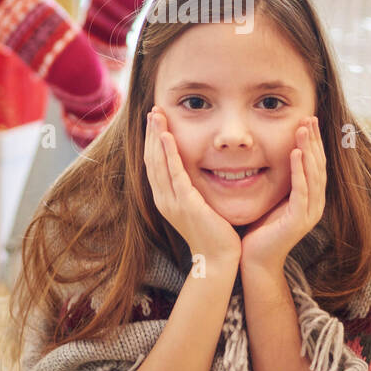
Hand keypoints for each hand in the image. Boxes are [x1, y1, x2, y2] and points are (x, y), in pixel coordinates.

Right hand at [143, 107, 241, 268]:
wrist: (219, 259)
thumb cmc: (213, 234)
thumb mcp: (198, 206)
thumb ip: (193, 189)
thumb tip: (196, 171)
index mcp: (165, 199)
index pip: (154, 164)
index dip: (152, 142)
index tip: (155, 121)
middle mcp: (163, 199)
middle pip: (151, 159)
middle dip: (151, 133)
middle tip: (153, 110)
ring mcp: (172, 201)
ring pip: (158, 162)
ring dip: (156, 136)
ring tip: (156, 115)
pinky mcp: (186, 203)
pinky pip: (174, 173)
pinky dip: (168, 153)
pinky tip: (166, 136)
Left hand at [239, 115, 326, 275]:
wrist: (254, 260)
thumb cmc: (260, 229)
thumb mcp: (273, 197)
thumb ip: (279, 179)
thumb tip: (273, 154)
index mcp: (310, 198)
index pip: (315, 164)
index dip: (314, 142)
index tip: (308, 120)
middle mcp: (315, 204)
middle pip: (319, 166)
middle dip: (314, 141)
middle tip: (309, 118)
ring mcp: (309, 213)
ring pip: (313, 175)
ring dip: (309, 150)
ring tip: (303, 129)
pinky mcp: (298, 221)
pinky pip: (302, 191)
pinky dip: (300, 171)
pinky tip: (296, 153)